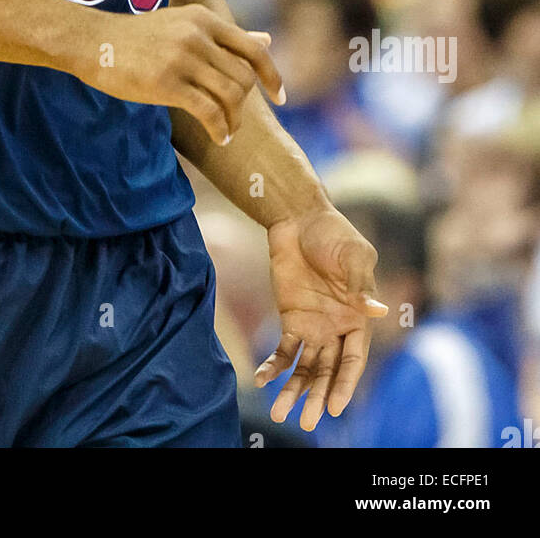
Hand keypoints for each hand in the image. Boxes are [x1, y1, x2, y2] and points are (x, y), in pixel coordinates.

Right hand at [76, 4, 284, 145]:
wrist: (93, 41)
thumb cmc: (139, 36)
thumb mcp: (184, 24)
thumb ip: (225, 36)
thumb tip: (267, 39)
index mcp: (204, 19)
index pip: (254, 49)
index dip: (273, 76)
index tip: (280, 97)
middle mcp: (198, 35)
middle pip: (243, 77)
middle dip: (245, 103)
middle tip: (234, 119)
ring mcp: (182, 58)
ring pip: (231, 95)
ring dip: (234, 119)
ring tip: (226, 130)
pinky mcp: (166, 83)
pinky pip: (208, 111)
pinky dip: (220, 128)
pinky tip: (218, 137)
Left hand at [255, 205, 387, 430]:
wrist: (299, 218)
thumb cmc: (334, 233)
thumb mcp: (354, 254)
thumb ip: (361, 284)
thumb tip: (379, 311)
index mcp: (358, 318)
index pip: (353, 360)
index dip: (345, 384)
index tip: (335, 408)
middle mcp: (337, 328)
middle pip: (328, 371)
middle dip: (317, 397)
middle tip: (306, 422)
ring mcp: (313, 325)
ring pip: (305, 367)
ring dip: (294, 390)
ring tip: (280, 415)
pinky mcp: (290, 318)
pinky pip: (283, 349)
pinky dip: (273, 365)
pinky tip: (262, 380)